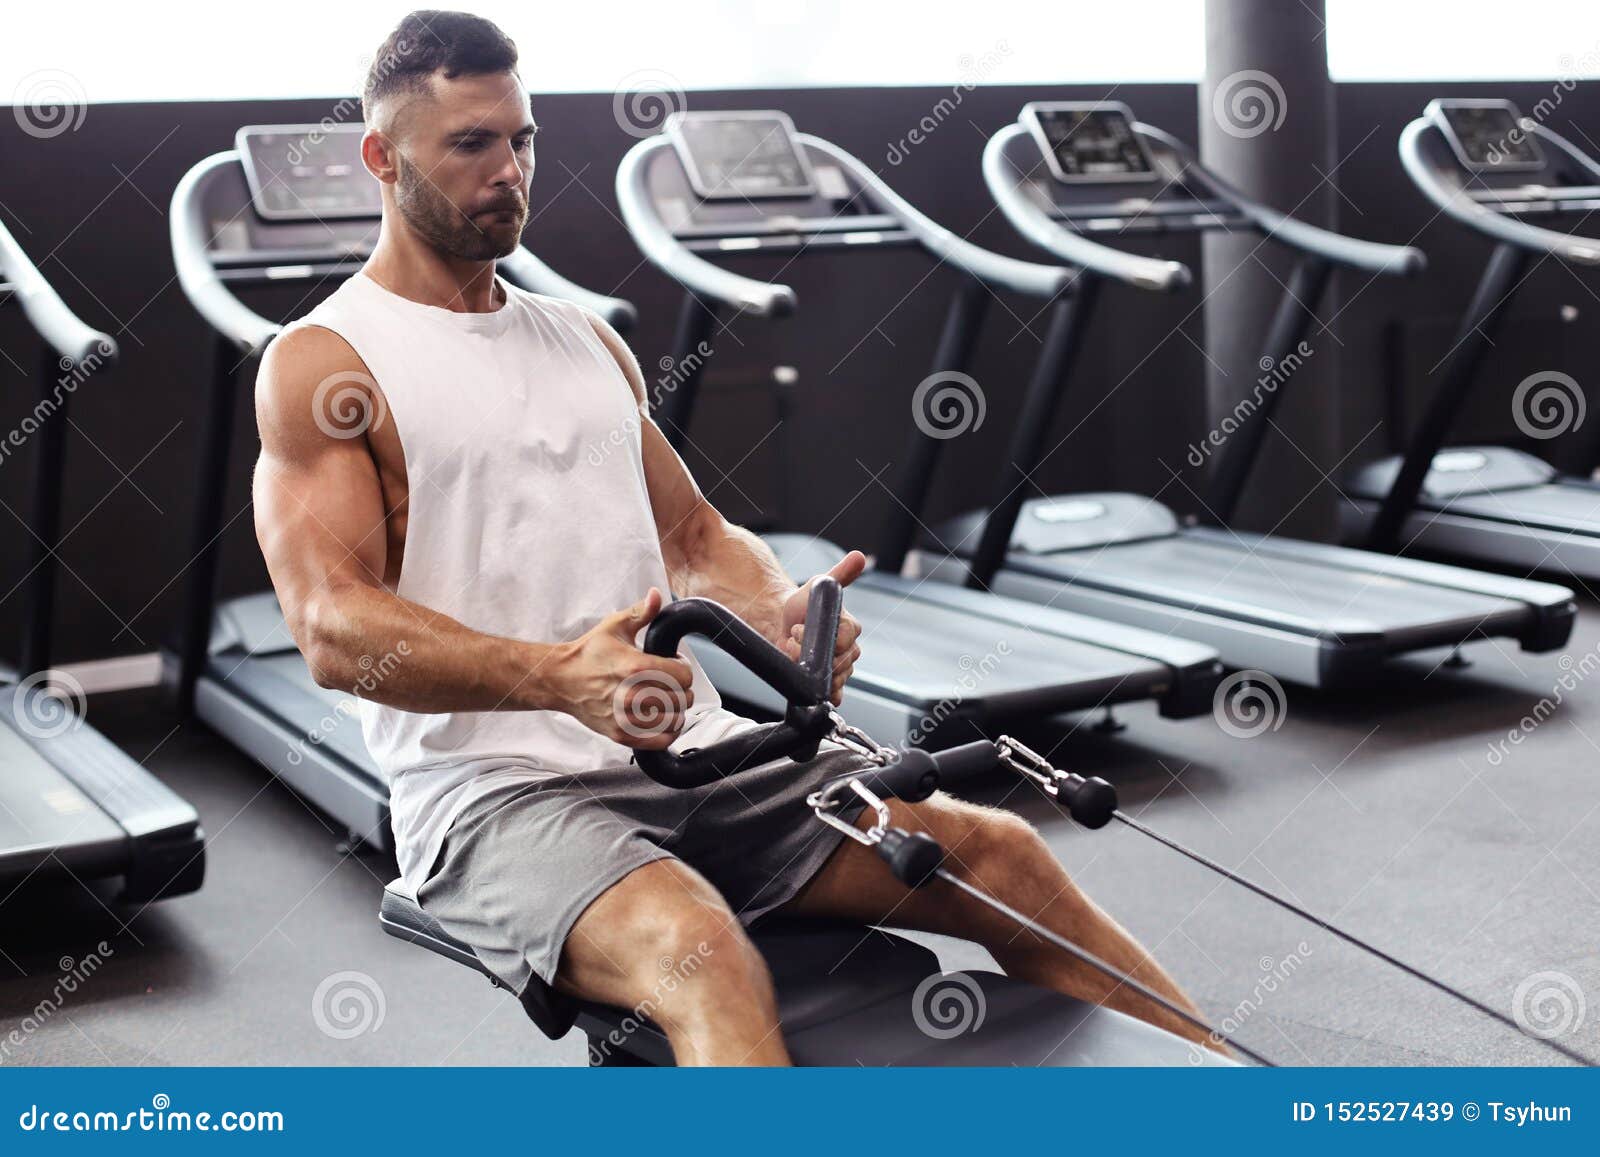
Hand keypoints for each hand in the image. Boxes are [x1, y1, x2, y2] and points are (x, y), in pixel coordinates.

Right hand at [548, 588, 694, 749]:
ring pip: (674, 720)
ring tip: (667, 700)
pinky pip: (660, 740)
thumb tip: (657, 594)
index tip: (675, 664)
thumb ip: (641, 612)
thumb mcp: (614, 626)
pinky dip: (669, 732)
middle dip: (682, 688)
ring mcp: (626, 718)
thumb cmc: (588, 653)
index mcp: (635, 666)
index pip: (683, 675)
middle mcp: (632, 694)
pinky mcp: (620, 734)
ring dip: (677, 710)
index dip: (683, 668)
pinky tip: (664, 720)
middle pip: (682, 698)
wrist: (560, 680)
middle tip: (671, 682)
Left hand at [780, 551, 865, 705]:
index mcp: (851, 627)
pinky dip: (829, 695)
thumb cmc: (805, 603)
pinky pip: (836, 694)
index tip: (799, 630)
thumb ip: (841, 573)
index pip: (845, 641)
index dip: (821, 639)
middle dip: (812, 657)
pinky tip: (817, 692)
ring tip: (793, 654)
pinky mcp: (830, 681)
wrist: (786, 621)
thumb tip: (859, 557)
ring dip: (811, 673)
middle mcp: (849, 649)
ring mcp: (841, 667)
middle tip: (792, 642)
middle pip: (839, 664)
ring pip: (834, 679)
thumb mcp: (821, 584)